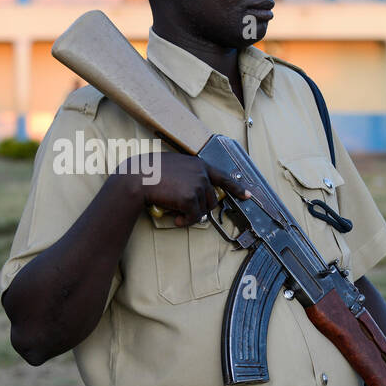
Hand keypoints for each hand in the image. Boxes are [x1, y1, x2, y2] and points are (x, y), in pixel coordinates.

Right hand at [118, 152, 249, 226]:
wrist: (137, 178)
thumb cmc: (150, 172)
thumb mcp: (174, 165)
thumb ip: (188, 174)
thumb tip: (196, 191)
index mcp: (199, 164)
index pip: (223, 177)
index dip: (236, 188)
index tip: (247, 195)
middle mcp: (202, 173)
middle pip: (212, 199)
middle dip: (202, 208)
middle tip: (187, 212)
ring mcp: (197, 185)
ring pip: (204, 209)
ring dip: (192, 215)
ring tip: (177, 214)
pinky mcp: (190, 198)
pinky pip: (194, 217)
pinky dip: (185, 221)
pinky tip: (175, 220)